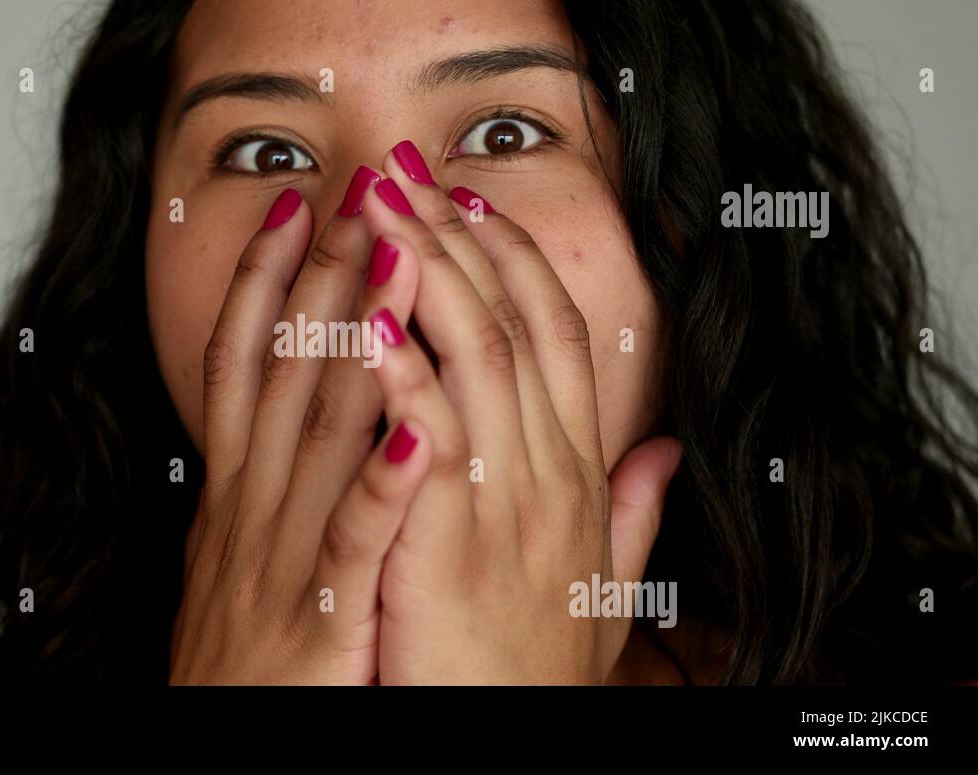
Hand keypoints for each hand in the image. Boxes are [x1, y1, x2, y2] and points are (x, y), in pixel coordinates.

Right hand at [170, 181, 432, 683]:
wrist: (224, 754)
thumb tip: (314, 432)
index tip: (297, 208)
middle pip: (285, 372)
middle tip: (358, 191)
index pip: (245, 366)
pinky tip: (417, 422)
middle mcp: (247, 509)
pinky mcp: (317, 616)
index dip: (266, 282)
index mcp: (237, 496)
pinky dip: (383, 478)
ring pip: (320, 434)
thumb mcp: (251, 569)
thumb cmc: (254, 669)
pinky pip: (355, 538)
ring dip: (359, 343)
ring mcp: (276, 558)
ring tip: (395, 261)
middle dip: (321, 275)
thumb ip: (287, 490)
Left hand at [359, 143, 683, 683]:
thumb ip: (631, 512)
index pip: (555, 339)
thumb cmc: (534, 666)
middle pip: (510, 326)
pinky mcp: (451, 546)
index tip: (468, 206)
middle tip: (405, 170)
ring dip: (424, 275)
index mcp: (577, 476)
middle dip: (456, 238)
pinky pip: (429, 440)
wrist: (503, 741)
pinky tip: (367, 318)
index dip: (513, 262)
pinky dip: (401, 373)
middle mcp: (549, 476)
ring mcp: (506, 507)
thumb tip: (660, 450)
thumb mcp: (602, 588)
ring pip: (474, 360)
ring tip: (379, 207)